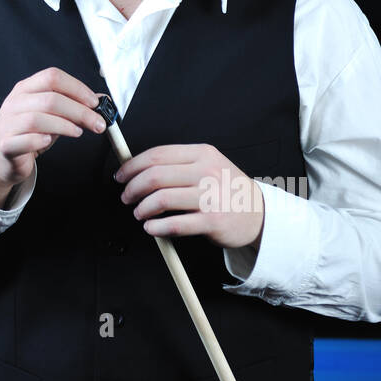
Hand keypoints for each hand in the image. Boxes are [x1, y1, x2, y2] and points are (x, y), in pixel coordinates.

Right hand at [0, 67, 106, 206]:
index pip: (52, 77)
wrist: (0, 157)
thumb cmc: (28, 133)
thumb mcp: (51, 115)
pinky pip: (24, 140)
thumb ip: (73, 106)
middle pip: (50, 99)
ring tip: (78, 132)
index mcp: (26, 89)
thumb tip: (101, 100)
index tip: (95, 102)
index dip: (77, 88)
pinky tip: (51, 140)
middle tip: (97, 123)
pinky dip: (40, 140)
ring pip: (37, 119)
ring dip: (64, 125)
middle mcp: (15, 102)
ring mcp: (8, 123)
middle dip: (79, 111)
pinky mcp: (6, 145)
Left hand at [115, 143, 265, 250]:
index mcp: (202, 154)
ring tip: (139, 213)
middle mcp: (206, 171)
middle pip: (155, 176)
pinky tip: (150, 227)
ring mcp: (211, 196)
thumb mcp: (208, 165)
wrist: (259, 213)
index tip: (121, 175)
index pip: (157, 155)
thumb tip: (137, 168)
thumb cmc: (227, 189)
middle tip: (126, 196)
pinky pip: (175, 224)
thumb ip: (179, 164)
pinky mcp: (212, 220)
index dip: (132, 165)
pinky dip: (156, 227)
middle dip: (132, 188)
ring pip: (161, 199)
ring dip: (142, 208)